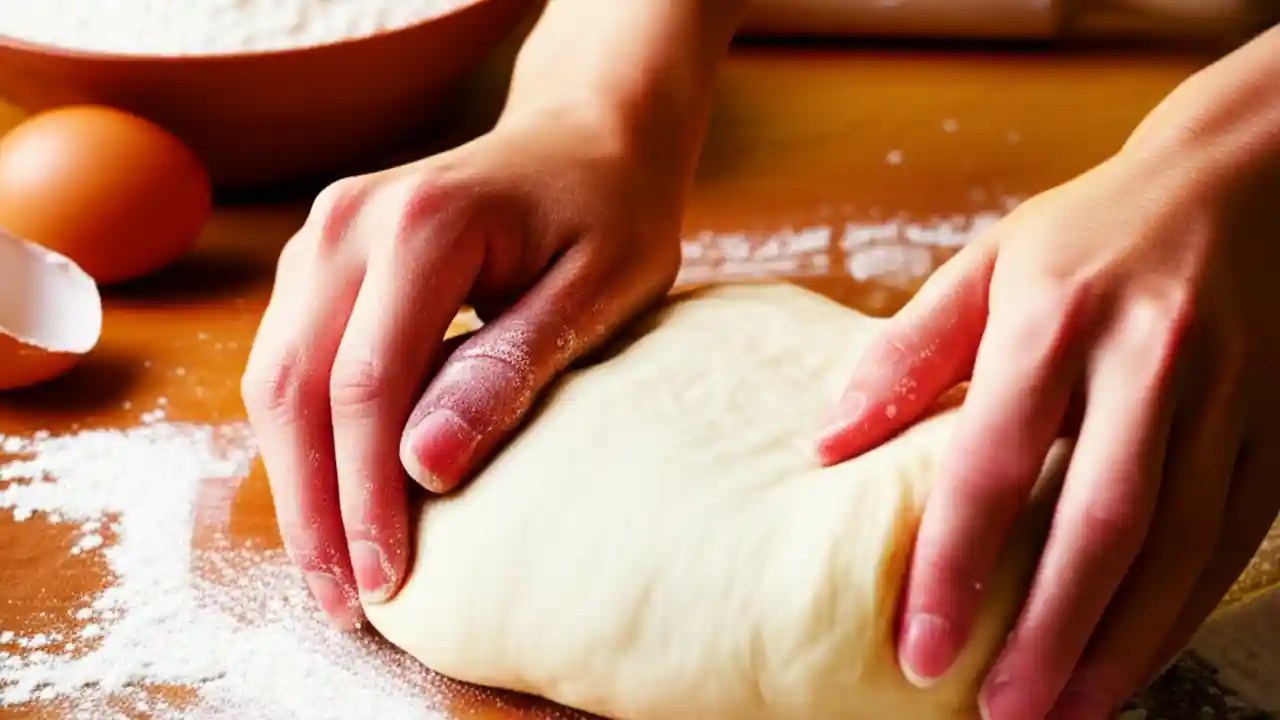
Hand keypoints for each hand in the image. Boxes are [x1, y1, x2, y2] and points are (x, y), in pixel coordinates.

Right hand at [241, 117, 682, 628]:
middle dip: (314, 506)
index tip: (386, 580)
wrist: (583, 136)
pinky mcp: (322, 258)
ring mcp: (324, 234)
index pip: (366, 383)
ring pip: (275, 378)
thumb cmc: (608, 212)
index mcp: (424, 224)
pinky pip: (289, 359)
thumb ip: (512, 368)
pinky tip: (331, 497)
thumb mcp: (598, 290)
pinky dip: (302, 438)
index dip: (366, 493)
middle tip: (344, 601)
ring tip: (330, 571)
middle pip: (295, 387)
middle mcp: (350, 223)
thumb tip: (428, 466)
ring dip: (296, 482)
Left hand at [818, 138, 1279, 715]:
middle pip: (1099, 525)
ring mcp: (1226, 399)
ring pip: (1176, 551)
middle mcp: (1148, 363)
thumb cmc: (1091, 230)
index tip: (922, 648)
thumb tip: (827, 443)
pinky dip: (1180, 615)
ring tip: (1062, 716)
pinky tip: (1134, 664)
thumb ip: (906, 354)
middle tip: (998, 714)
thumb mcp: (987, 264)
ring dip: (1118, 649)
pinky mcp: (1275, 428)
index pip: (993, 462)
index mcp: (1056, 319)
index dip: (955, 564)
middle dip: (1048, 635)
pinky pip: (1230, 543)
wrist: (1245, 178)